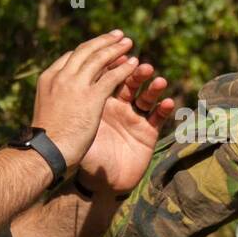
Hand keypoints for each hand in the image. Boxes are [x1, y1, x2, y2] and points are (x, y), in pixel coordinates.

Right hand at [31, 31, 139, 166]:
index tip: (99, 47)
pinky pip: (112, 77)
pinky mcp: (92, 97)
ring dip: (116, 48)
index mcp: (49, 78)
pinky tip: (135, 63)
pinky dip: (124, 68)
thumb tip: (62, 99)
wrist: (46, 152)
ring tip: (128, 42)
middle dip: (103, 41)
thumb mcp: (48, 109)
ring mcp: (76, 85)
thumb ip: (57, 97)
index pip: (70, 57)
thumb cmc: (46, 138)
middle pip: (85, 51)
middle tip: (117, 35)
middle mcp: (62, 76)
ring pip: (100, 59)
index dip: (88, 50)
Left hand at [78, 62, 175, 193]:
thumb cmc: (85, 157)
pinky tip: (167, 102)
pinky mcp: (148, 132)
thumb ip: (79, 108)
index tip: (122, 52)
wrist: (99, 184)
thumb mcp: (81, 130)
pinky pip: (158, 118)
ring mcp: (135, 118)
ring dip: (153, 87)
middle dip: (136, 72)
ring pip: (147, 97)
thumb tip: (70, 85)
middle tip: (141, 65)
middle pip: (130, 83)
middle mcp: (119, 107)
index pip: (109, 77)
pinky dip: (164, 109)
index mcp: (100, 102)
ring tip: (158, 80)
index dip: (116, 64)